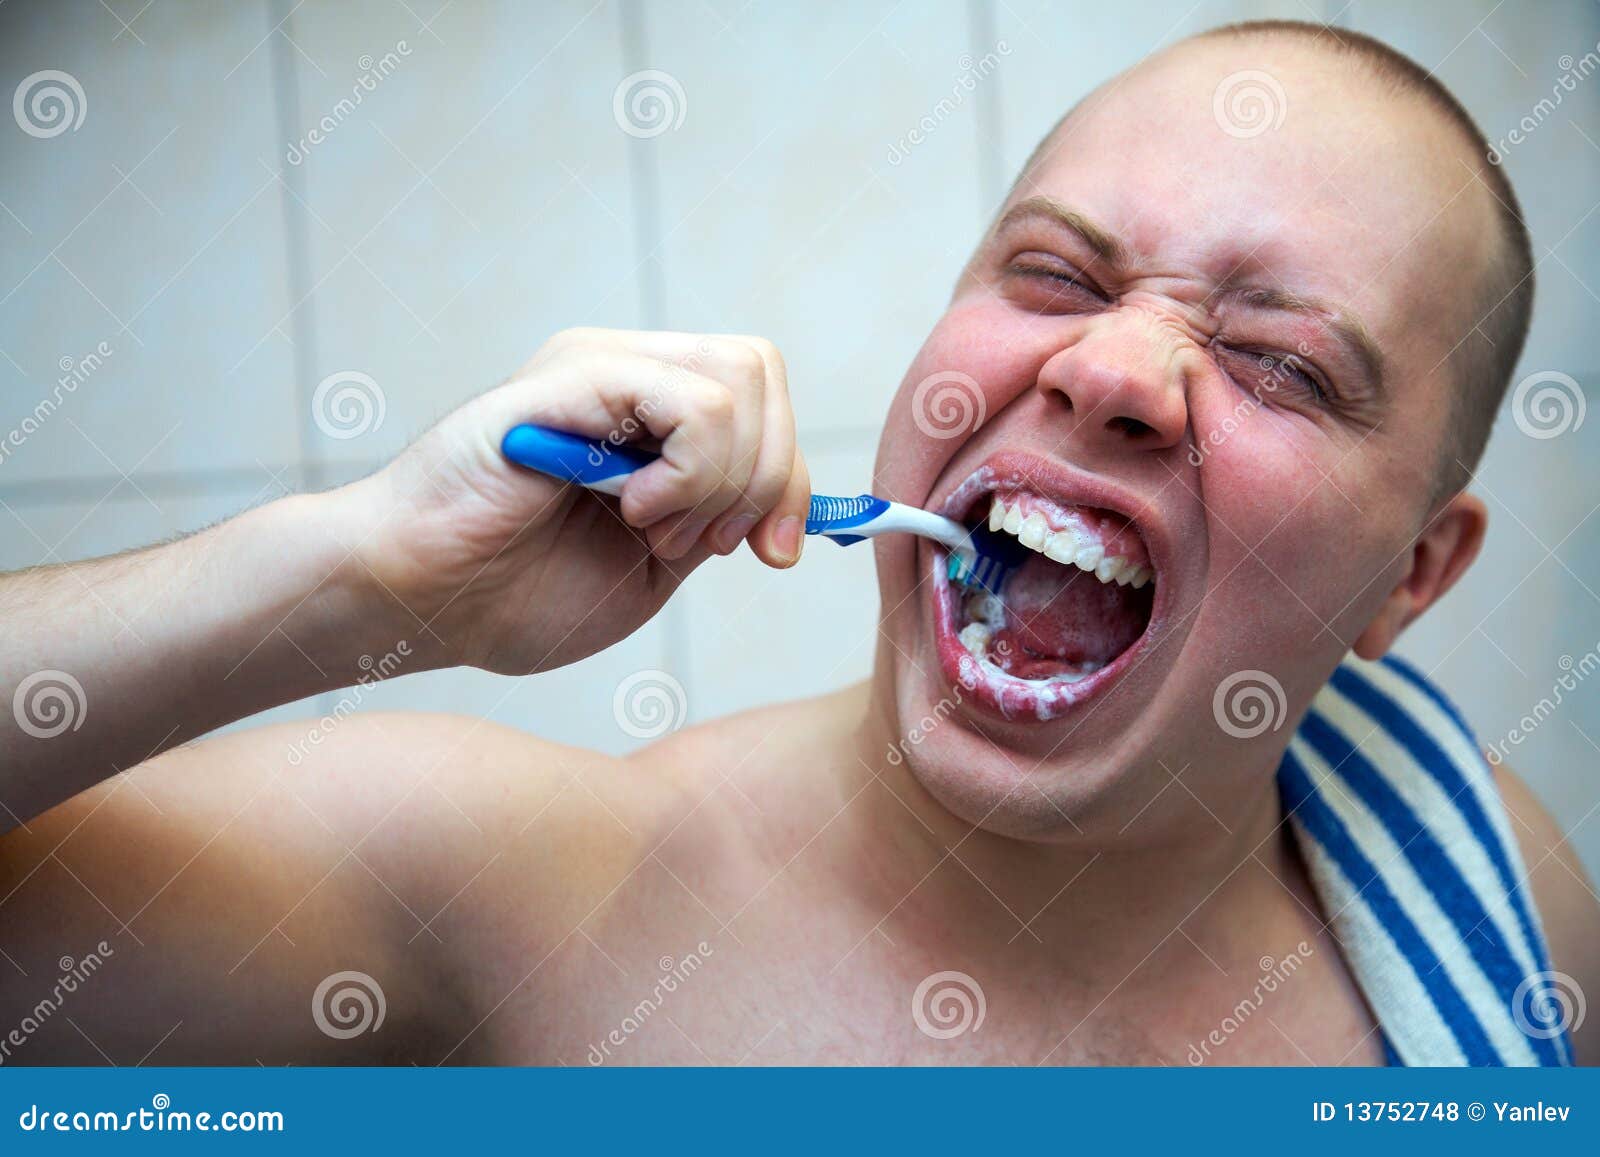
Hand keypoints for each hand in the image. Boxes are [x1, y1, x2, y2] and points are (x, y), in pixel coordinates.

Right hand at [346, 328, 810, 673]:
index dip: (791, 481)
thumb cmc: (515, 591)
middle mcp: (631, 374)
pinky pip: (693, 400)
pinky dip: (691, 471)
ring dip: (720, 481)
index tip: (772, 555)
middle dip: (765, 481)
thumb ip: (719, 524)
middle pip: (764, 376)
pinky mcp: (574, 377)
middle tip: (699, 547)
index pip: (767, 403)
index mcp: (653, 415)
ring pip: (740, 383)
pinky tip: (633, 510)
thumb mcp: (652, 568)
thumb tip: (794, 508)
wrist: (424, 602)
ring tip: (651, 529)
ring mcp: (602, 367)